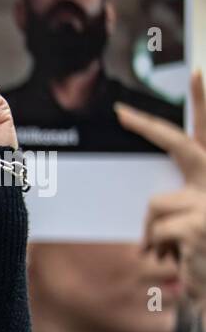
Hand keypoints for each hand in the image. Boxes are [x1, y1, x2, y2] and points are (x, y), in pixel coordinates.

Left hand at [117, 69, 205, 300]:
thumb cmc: (200, 257)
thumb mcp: (186, 225)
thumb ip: (174, 204)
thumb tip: (152, 202)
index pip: (203, 138)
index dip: (204, 104)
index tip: (197, 71)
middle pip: (185, 145)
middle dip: (156, 124)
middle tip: (132, 104)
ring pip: (156, 204)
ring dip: (154, 231)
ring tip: (174, 251)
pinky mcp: (200, 226)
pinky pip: (157, 229)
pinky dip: (157, 246)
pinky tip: (177, 260)